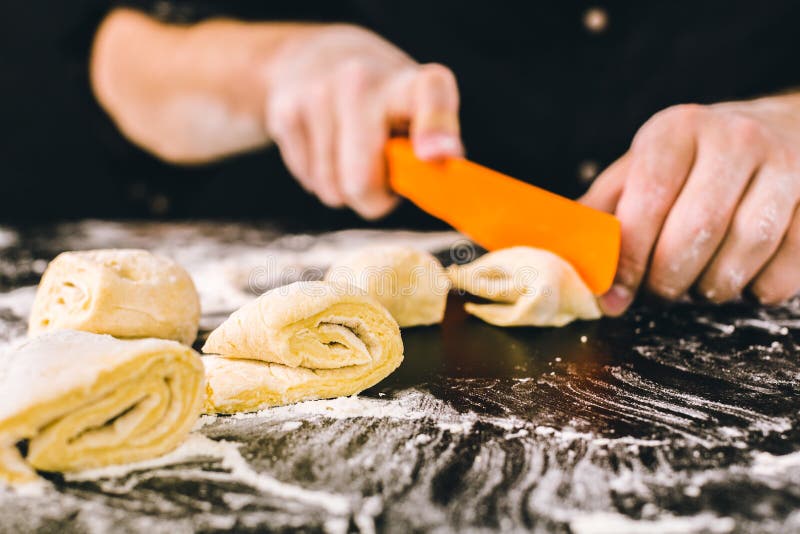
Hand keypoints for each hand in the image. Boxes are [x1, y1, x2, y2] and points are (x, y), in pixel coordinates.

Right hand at [266, 25, 462, 217]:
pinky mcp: (285, 111)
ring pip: (332, 189)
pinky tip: (325, 146)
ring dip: (344, 188)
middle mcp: (363, 79)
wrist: (315, 56)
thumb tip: (431, 174)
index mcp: (411, 82)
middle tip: (381, 180)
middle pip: (362, 180)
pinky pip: (309, 180)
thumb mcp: (415, 114)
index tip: (437, 155)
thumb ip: (428, 153)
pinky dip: (319, 178)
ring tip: (349, 153)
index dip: (435, 128)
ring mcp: (318, 93)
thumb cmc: (382, 103)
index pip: (432, 96)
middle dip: (373, 199)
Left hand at [581, 95, 799, 313]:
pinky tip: (740, 278)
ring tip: (696, 285)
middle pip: (697, 230)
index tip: (614, 294)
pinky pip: (787, 267)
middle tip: (658, 292)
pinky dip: (756, 290)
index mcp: (677, 129)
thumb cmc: (690, 163)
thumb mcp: (638, 171)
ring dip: (712, 287)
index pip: (648, 198)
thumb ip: (603, 212)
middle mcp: (735, 138)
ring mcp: (785, 166)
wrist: (776, 132)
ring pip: (747, 249)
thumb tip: (571, 263)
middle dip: (668, 279)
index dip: (627, 257)